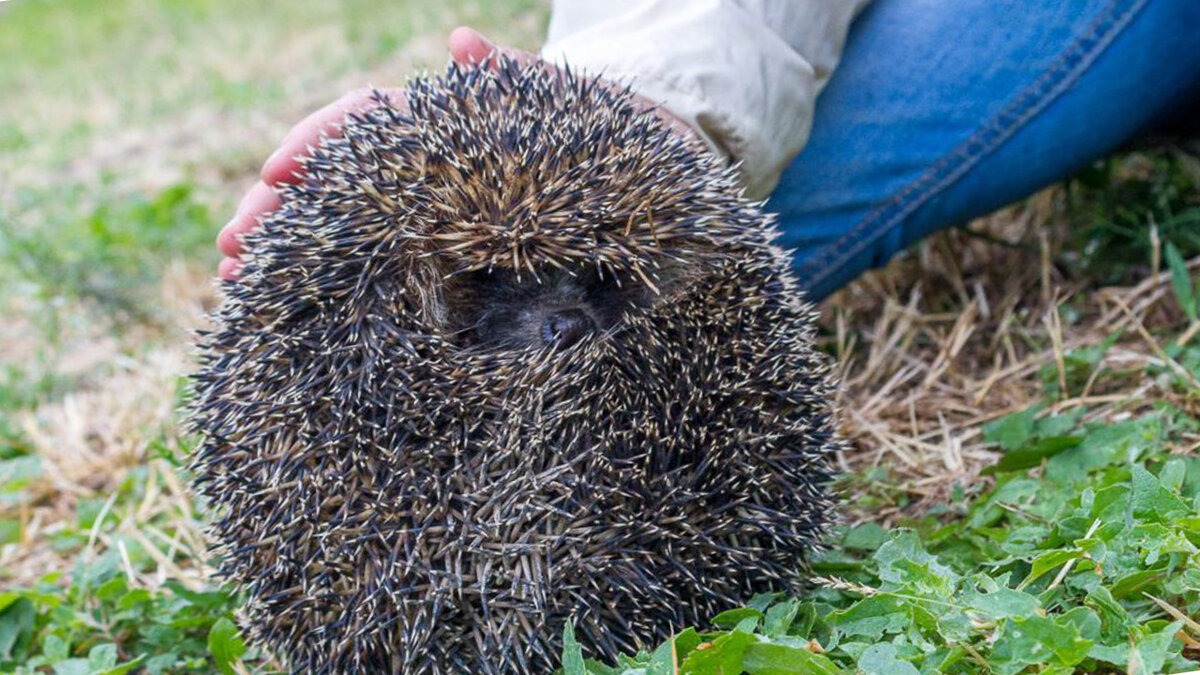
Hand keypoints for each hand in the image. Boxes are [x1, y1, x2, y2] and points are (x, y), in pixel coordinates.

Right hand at [216, 28, 695, 278]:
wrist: (673, 204)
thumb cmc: (631, 149)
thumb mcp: (584, 114)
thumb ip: (523, 84)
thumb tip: (460, 41)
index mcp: (456, 132)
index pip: (369, 126)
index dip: (319, 143)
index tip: (277, 171)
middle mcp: (439, 179)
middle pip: (343, 185)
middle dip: (282, 209)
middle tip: (235, 251)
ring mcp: (446, 228)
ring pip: (355, 237)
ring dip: (297, 257)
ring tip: (243, 290)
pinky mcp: (463, 276)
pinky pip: (395, 283)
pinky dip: (344, 297)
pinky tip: (303, 320)